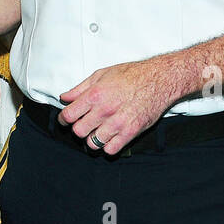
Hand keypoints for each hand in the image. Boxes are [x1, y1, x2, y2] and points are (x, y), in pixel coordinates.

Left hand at [58, 59, 175, 155]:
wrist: (158, 80)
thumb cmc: (131, 75)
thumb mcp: (101, 74)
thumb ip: (80, 88)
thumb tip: (65, 97)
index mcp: (95, 94)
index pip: (69, 115)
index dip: (64, 119)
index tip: (66, 120)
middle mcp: (104, 110)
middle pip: (78, 131)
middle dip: (78, 129)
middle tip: (84, 124)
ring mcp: (118, 123)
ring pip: (93, 143)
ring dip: (93, 139)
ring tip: (98, 131)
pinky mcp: (130, 132)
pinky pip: (111, 150)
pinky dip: (108, 146)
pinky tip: (110, 137)